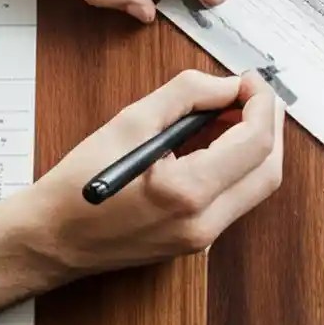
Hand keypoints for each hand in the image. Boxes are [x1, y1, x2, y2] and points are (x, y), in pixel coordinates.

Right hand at [0, 70, 282, 308]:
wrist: (54, 240)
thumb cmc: (80, 184)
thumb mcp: (129, 122)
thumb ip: (185, 96)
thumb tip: (227, 86)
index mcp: (187, 192)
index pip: (255, 144)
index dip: (262, 105)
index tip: (251, 82)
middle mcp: (204, 223)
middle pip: (268, 171)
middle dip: (269, 126)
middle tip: (253, 95)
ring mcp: (204, 239)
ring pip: (255, 188)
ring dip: (255, 147)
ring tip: (233, 113)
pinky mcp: (198, 242)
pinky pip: (235, 201)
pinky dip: (237, 168)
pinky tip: (217, 143)